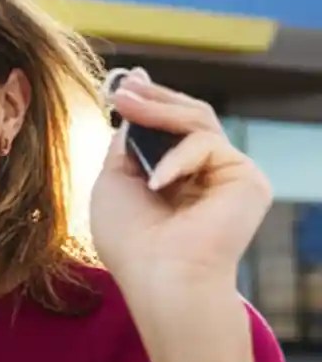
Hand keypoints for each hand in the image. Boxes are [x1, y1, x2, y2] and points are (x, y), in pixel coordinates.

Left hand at [89, 69, 272, 291]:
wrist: (159, 278)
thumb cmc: (130, 240)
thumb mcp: (114, 182)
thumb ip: (127, 145)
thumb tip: (132, 106)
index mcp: (177, 175)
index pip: (170, 128)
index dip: (150, 102)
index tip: (124, 83)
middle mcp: (207, 173)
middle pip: (188, 117)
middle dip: (153, 98)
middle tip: (124, 86)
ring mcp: (229, 175)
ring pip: (198, 120)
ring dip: (159, 109)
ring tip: (127, 104)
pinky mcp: (248, 180)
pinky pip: (208, 144)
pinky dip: (177, 158)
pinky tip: (156, 182)